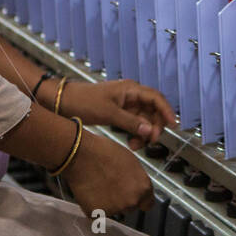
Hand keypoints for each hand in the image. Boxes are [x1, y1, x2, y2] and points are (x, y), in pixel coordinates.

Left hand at [59, 80, 176, 150]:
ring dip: (144, 133)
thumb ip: (131, 122)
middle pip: (153, 111)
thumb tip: (149, 131)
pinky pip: (134, 124)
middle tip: (150, 141)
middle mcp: (131, 95)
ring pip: (144, 120)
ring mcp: (126, 104)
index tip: (173, 125)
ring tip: (137, 146)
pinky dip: (135, 134)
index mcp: (131, 89)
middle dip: (154, 127)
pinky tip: (131, 143)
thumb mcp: (109, 113)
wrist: (63, 102)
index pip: (156, 98)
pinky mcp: (119, 113)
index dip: (166, 111)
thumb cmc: (83, 102)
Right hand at [62, 131, 154, 215]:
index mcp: (143, 188)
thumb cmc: (106, 152)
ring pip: (114, 210)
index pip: (148, 203)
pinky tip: (90, 192)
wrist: (82, 155)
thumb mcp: (132, 162)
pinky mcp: (96, 213)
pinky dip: (93, 206)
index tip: (134, 197)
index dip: (140, 199)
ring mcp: (114, 209)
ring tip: (99, 187)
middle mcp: (131, 202)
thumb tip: (135, 186)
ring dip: (108, 203)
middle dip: (123, 200)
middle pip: (130, 207)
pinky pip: (96, 213)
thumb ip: (137, 179)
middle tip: (111, 186)